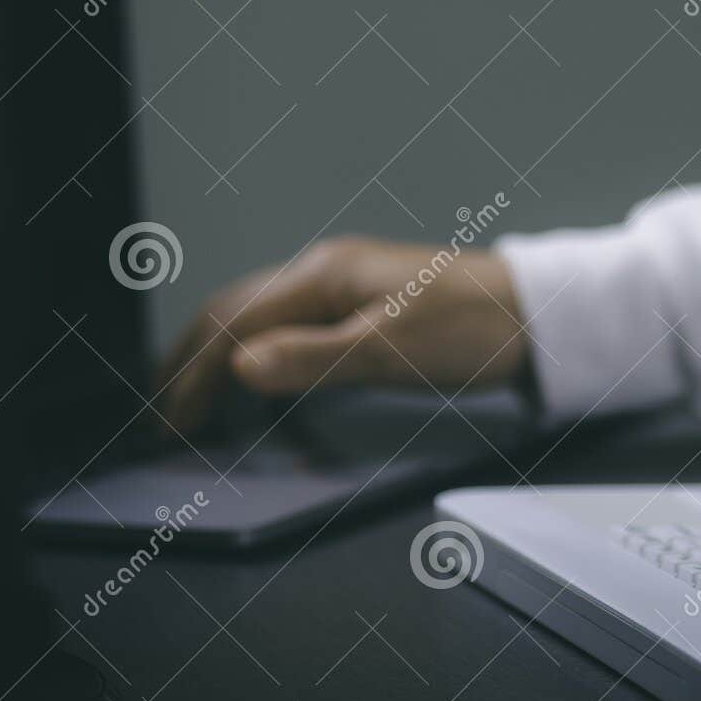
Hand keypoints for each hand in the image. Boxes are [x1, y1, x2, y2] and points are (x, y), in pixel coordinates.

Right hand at [158, 236, 527, 432]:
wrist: (542, 313)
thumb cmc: (476, 328)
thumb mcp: (391, 350)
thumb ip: (313, 359)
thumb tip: (237, 368)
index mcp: (323, 276)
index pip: (231, 323)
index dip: (191, 376)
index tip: (169, 425)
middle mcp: (324, 274)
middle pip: (232, 314)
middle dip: (186, 363)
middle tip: (158, 417)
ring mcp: (344, 289)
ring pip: (257, 320)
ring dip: (216, 361)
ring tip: (188, 404)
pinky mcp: (365, 311)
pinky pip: (289, 331)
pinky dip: (258, 361)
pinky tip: (257, 387)